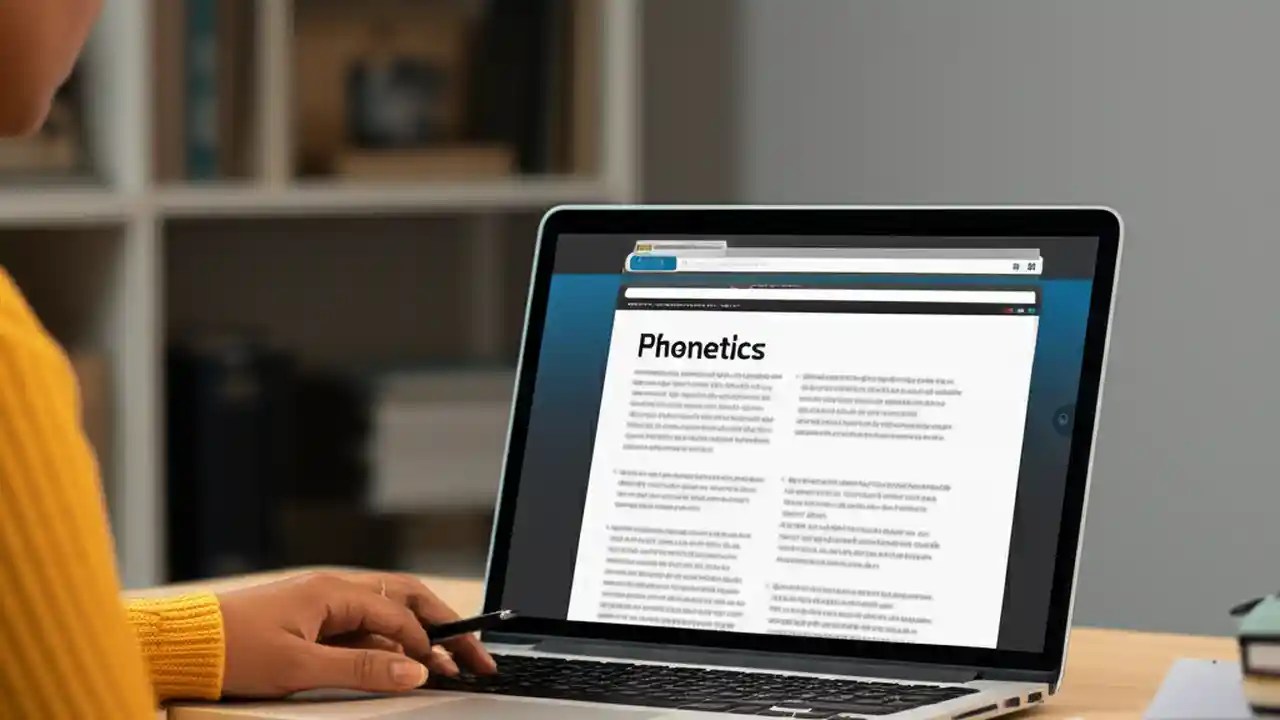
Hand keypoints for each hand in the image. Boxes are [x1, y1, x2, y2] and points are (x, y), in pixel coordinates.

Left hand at [216, 571, 497, 697]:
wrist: (179, 647)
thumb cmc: (232, 650)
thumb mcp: (300, 667)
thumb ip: (362, 670)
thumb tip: (415, 671)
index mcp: (333, 592)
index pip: (400, 616)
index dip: (431, 645)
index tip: (454, 670)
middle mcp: (332, 592)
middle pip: (405, 602)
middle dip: (444, 629)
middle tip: (475, 656)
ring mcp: (321, 606)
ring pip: (386, 617)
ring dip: (417, 640)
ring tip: (446, 664)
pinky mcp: (309, 624)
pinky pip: (360, 632)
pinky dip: (387, 648)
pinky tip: (399, 667)